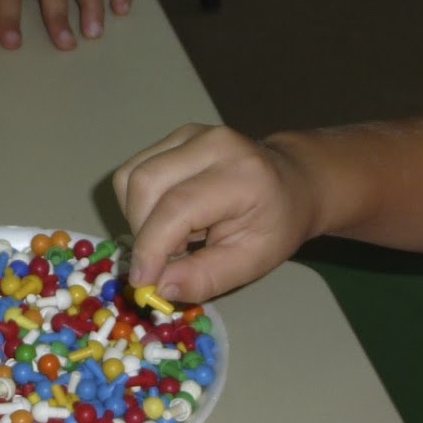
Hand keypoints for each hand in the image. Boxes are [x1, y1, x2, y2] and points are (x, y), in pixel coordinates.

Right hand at [115, 125, 318, 304]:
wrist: (291, 184)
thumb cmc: (274, 226)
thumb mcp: (251, 263)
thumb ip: (206, 278)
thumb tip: (159, 288)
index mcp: (241, 175)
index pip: (177, 206)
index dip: (151, 247)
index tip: (142, 282)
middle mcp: (212, 143)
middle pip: (145, 184)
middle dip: (142, 232)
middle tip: (166, 260)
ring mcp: (190, 134)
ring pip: (131, 177)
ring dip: (138, 219)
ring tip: (173, 238)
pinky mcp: (174, 137)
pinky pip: (133, 172)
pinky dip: (139, 204)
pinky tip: (169, 218)